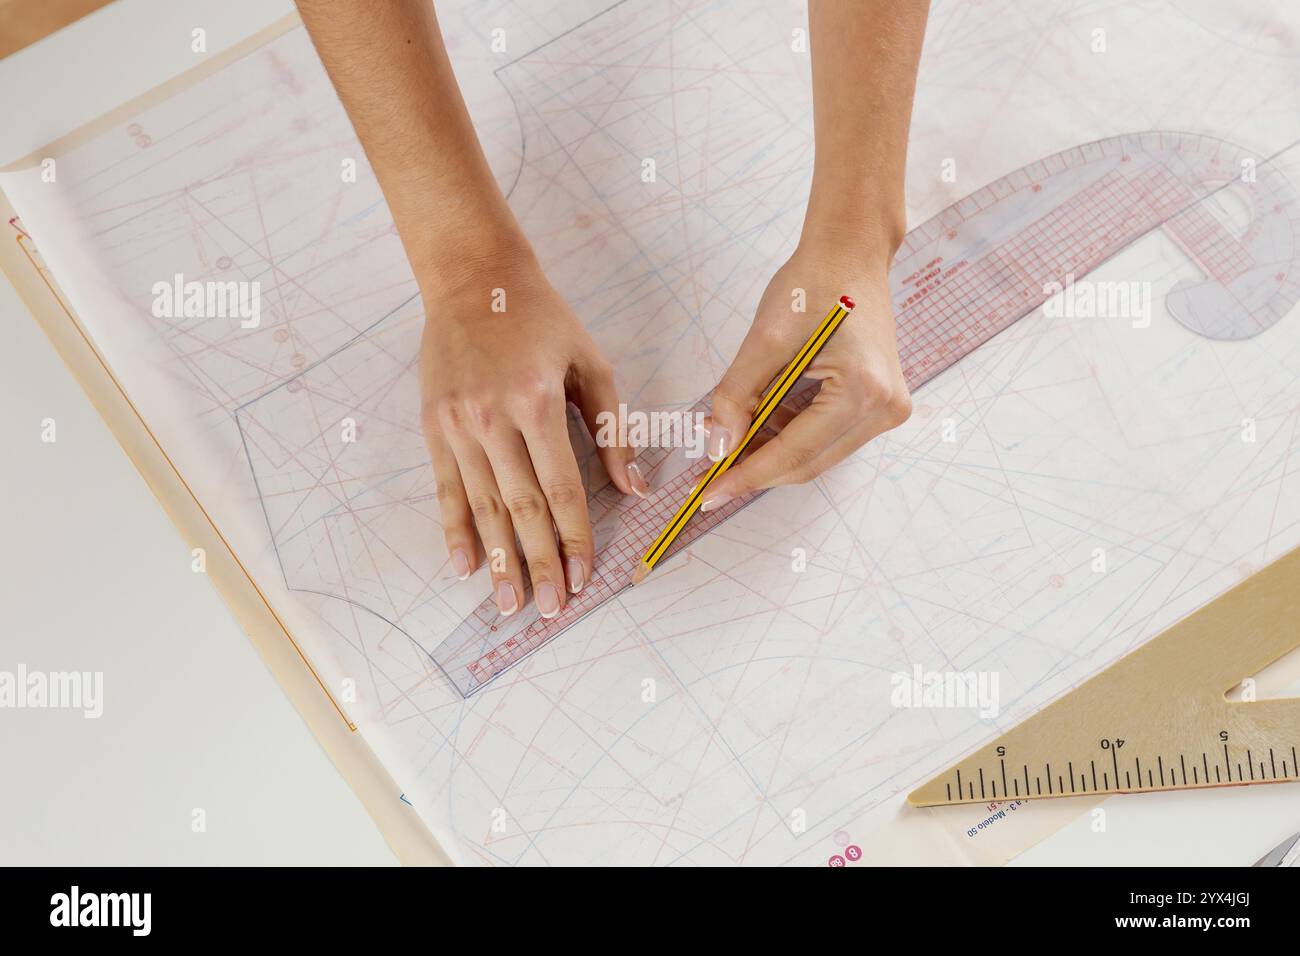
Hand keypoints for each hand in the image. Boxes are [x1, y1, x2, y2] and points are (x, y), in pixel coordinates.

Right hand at [420, 257, 644, 617]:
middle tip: (551, 607)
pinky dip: (455, 530)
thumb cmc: (541, 319)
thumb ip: (612, 430)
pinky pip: (446, 489)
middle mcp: (492, 419)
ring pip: (482, 507)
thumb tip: (636, 488)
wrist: (474, 279)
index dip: (575, 537)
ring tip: (510, 602)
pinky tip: (465, 565)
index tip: (584, 576)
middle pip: (520, 508)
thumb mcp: (590, 364)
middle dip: (539, 563)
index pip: (560, 488)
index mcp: (537, 402)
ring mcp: (457, 425)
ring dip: (498, 560)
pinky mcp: (434, 426)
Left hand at [701, 244, 910, 509]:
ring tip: (726, 438)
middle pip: (808, 463)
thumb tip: (718, 448)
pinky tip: (758, 423)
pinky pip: (826, 437)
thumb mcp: (765, 338)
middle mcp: (885, 409)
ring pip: (816, 455)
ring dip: (769, 452)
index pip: (794, 454)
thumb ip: (738, 396)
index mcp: (863, 391)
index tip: (708, 496)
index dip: (746, 476)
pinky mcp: (879, 405)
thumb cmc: (812, 283)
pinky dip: (789, 436)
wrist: (851, 254)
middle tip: (708, 476)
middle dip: (755, 469)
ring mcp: (888, 409)